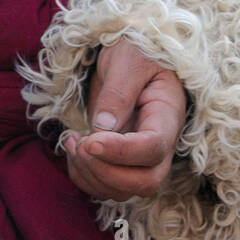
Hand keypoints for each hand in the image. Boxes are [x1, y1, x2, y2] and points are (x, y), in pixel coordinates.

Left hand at [64, 40, 186, 201]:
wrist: (129, 52)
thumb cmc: (134, 50)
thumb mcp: (127, 60)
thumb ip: (118, 92)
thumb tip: (104, 127)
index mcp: (168, 115)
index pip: (153, 149)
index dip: (122, 152)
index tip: (90, 141)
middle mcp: (160, 143)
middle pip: (146, 182)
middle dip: (106, 173)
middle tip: (79, 145)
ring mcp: (140, 156)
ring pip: (123, 189)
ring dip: (90, 175)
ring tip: (72, 142)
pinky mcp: (120, 159)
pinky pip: (103, 184)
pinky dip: (83, 175)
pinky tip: (72, 146)